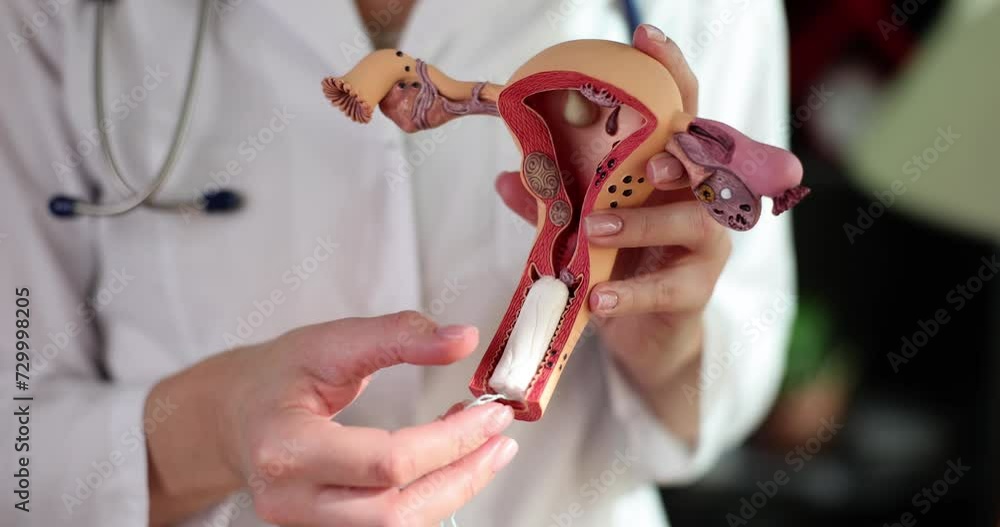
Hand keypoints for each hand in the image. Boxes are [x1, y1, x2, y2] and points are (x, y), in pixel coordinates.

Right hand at [146, 311, 517, 526]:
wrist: (234, 415)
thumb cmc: (278, 377)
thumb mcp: (332, 342)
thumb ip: (398, 336)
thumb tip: (463, 339)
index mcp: (287, 449)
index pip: (386, 462)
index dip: (450, 441)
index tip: (491, 413)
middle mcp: (290, 501)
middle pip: (395, 513)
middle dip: (461, 475)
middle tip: (500, 439)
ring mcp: (303, 526)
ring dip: (451, 491)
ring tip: (484, 450)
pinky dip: (427, 500)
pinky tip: (450, 467)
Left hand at [496, 25, 726, 442]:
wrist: (646, 333)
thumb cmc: (622, 263)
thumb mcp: (583, 226)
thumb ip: (555, 202)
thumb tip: (508, 177)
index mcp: (671, 168)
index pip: (680, 109)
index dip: (668, 70)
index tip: (643, 36)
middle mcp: (699, 197)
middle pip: (704, 160)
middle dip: (679, 154)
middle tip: (648, 163)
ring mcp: (706, 244)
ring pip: (691, 220)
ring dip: (642, 222)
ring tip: (593, 231)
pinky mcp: (697, 290)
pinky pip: (672, 287)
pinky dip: (633, 292)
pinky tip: (600, 297)